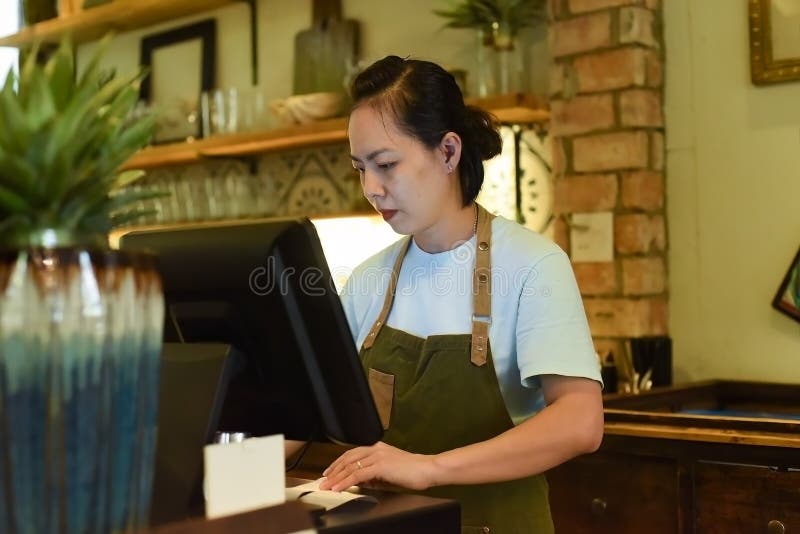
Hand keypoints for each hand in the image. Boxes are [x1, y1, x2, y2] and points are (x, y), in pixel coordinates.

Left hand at [318, 441, 437, 491]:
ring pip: (350, 467)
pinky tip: (338, 488)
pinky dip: (345, 482)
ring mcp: (377, 456)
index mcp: (378, 448)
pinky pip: (357, 474)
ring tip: (326, 486)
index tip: (329, 473)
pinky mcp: (380, 465)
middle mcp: (375, 449)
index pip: (352, 454)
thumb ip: (374, 475)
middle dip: (333, 471)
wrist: (427, 469)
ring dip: (336, 478)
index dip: (338, 463)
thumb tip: (360, 481)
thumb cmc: (413, 472)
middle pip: (347, 459)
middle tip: (323, 481)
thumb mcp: (389, 472)